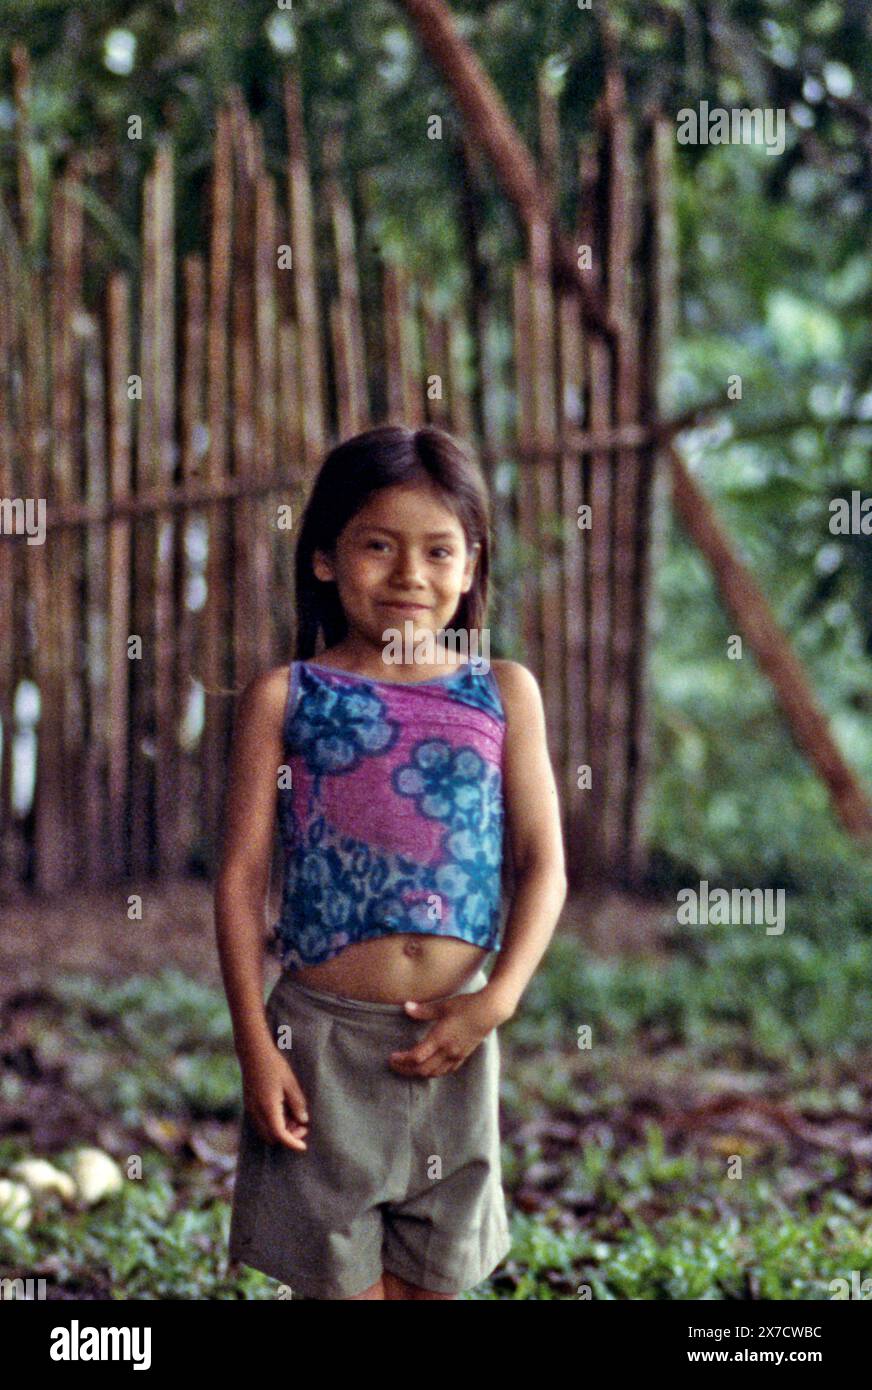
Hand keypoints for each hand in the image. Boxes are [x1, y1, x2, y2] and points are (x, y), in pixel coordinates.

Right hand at [240, 1043, 309, 1151]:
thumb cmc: (274, 1065)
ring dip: (280, 1130)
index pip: (279, 1135)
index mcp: (268, 1107)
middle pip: (271, 1137)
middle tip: (302, 1126)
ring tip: (295, 1116)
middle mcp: (256, 1112)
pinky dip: (273, 1123)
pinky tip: (284, 1110)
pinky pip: (261, 1122)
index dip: (292, 1143)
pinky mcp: (249, 1104)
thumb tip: (303, 1121)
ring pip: (265, 1131)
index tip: (303, 1147)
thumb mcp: (291, 1083)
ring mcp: (251, 1108)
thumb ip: (297, 1104)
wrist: (253, 1052)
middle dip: (287, 1137)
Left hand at [388, 987, 507, 1077]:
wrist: (490, 1010)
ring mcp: (457, 1054)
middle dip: (406, 1070)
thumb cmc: (466, 1005)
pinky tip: (430, 1067)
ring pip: (435, 1073)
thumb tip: (406, 1007)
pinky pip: (447, 1070)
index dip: (402, 1060)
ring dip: (419, 1073)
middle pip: (423, 1069)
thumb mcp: (443, 1005)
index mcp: (440, 1039)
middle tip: (394, 1065)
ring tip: (408, 1068)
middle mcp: (447, 1050)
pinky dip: (435, 1072)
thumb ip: (423, 1010)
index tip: (391, 1057)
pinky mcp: (464, 1054)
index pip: (416, 1057)